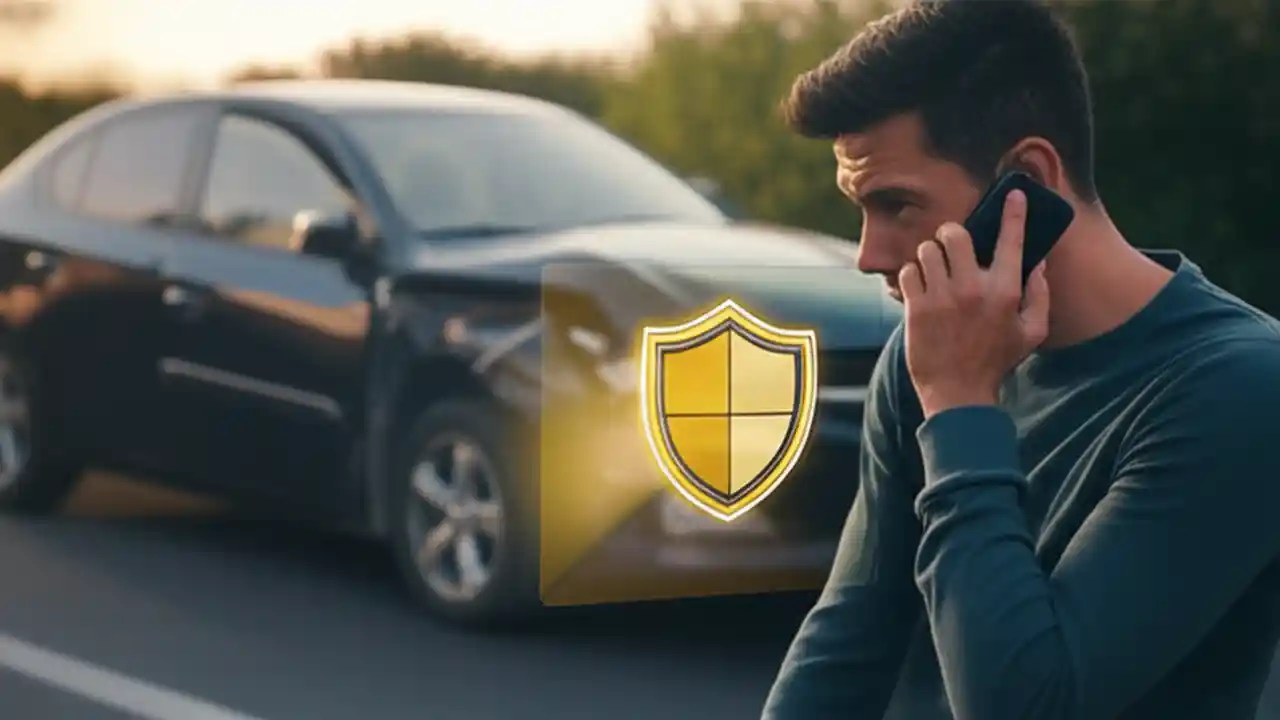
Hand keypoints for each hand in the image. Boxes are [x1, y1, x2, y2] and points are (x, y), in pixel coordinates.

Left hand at [899, 189, 1049, 418]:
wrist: (958, 393)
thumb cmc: (996, 362)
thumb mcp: (1031, 333)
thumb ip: (1039, 295)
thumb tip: (1039, 263)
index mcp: (1006, 291)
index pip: (1012, 241)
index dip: (1014, 213)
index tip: (1015, 194)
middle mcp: (974, 288)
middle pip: (956, 234)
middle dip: (951, 233)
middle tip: (951, 243)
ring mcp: (943, 297)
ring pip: (928, 250)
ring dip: (930, 256)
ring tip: (934, 271)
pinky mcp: (917, 308)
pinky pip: (908, 272)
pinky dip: (912, 276)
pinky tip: (920, 289)